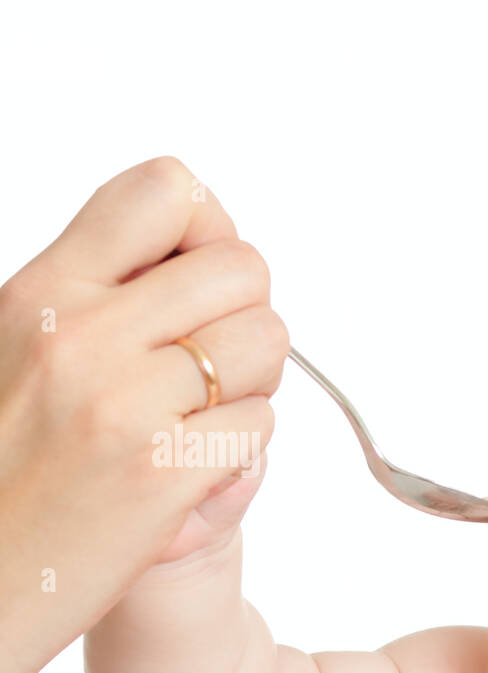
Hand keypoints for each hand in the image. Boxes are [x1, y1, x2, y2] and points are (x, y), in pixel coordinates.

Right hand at [0, 155, 287, 672]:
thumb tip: (193, 256)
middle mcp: (83, 335)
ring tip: (198, 415)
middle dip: (245, 317)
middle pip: (244, 268)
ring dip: (254, 381)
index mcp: (45, 291)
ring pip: (267, 342)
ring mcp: (125, 405)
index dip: (210, 232)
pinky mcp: (163, 474)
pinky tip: (191, 466)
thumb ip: (97, 298)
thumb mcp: (19, 348)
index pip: (167, 190)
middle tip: (207, 366)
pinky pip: (260, 425)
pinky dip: (242, 445)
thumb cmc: (8, 465)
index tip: (197, 282)